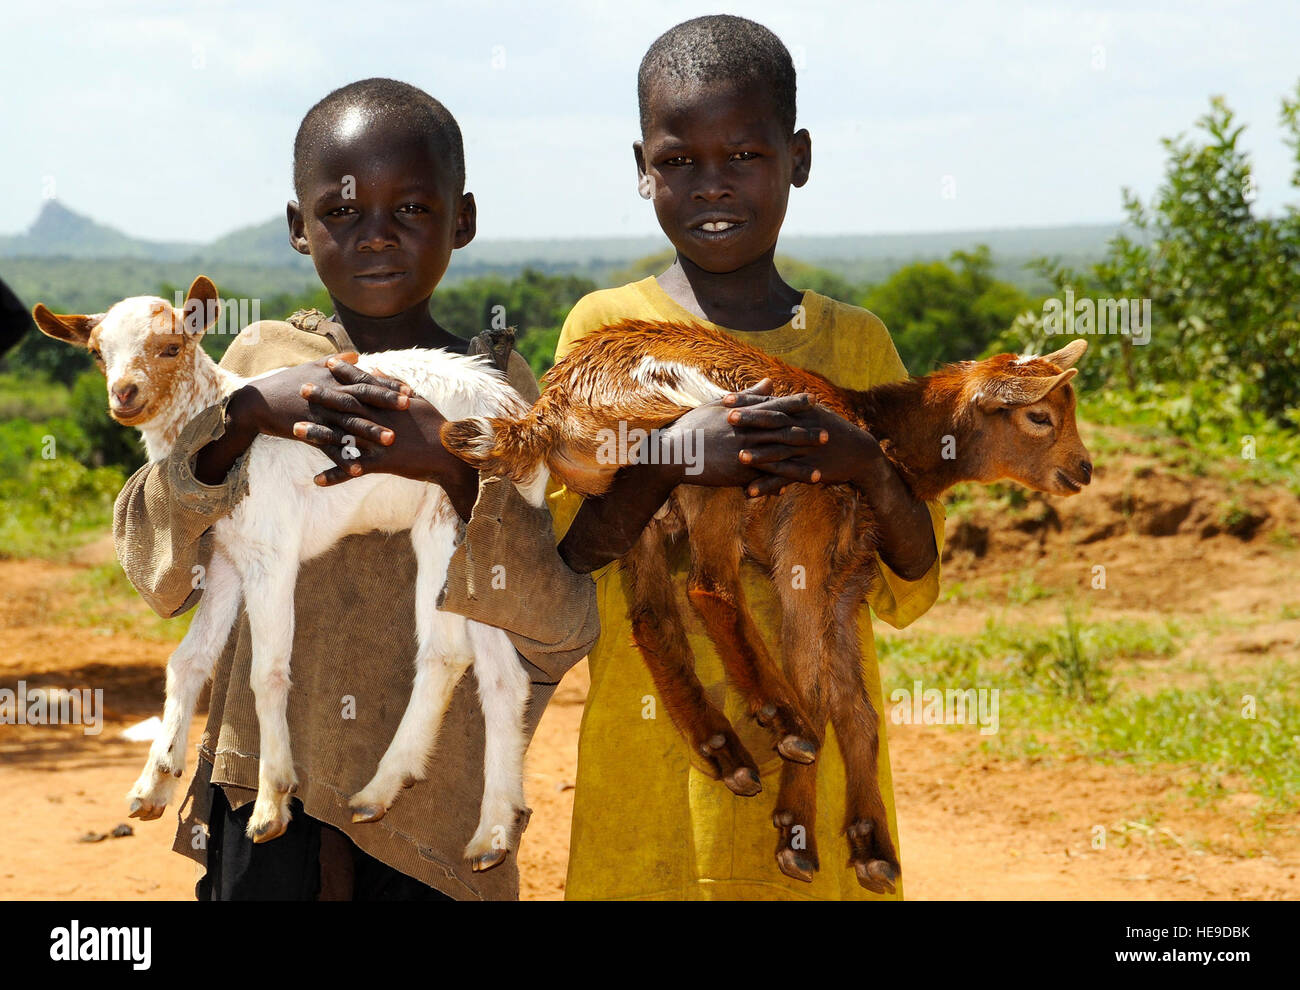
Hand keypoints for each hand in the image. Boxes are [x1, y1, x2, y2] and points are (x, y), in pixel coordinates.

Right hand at [196, 354, 412, 486]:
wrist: (256, 402)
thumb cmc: (286, 383)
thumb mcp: (311, 368)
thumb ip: (337, 363)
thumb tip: (357, 354)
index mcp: (332, 380)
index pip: (364, 381)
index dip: (387, 386)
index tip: (409, 389)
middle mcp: (328, 395)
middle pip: (361, 398)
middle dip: (386, 403)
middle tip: (409, 407)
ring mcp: (318, 413)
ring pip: (348, 423)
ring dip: (370, 432)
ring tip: (390, 441)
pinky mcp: (307, 431)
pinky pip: (329, 447)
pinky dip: (343, 458)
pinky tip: (359, 469)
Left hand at [293, 355, 479, 516]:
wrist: (451, 453)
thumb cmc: (438, 426)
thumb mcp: (418, 401)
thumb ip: (395, 386)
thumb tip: (378, 372)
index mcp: (389, 403)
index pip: (363, 383)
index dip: (345, 372)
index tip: (327, 363)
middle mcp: (380, 419)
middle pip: (346, 405)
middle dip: (323, 396)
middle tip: (302, 389)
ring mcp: (377, 441)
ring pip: (342, 436)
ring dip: (318, 434)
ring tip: (295, 431)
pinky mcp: (380, 463)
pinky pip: (352, 471)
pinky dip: (334, 476)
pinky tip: (316, 480)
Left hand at [725, 389, 884, 495]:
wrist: (859, 452)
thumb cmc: (830, 429)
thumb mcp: (811, 412)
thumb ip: (785, 403)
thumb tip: (764, 386)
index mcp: (800, 412)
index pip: (770, 403)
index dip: (748, 401)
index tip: (725, 399)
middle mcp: (803, 428)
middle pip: (774, 423)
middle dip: (751, 420)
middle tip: (728, 418)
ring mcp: (806, 451)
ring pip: (780, 452)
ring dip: (760, 455)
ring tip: (740, 456)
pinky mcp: (809, 471)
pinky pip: (785, 479)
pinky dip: (768, 486)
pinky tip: (750, 492)